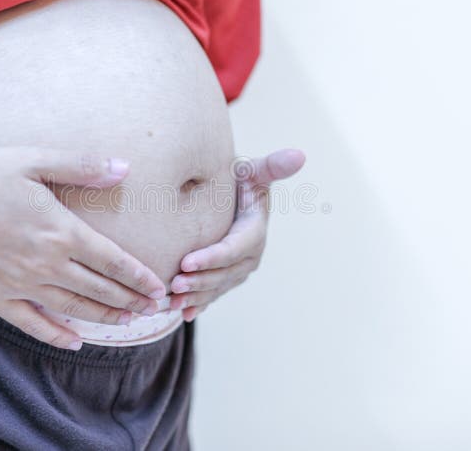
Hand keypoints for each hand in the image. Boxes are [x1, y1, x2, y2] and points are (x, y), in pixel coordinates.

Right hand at [0, 146, 166, 350]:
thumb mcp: (32, 160)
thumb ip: (81, 167)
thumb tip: (123, 167)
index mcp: (60, 231)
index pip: (112, 261)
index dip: (139, 277)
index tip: (158, 287)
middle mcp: (45, 264)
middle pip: (99, 289)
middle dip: (130, 300)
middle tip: (153, 309)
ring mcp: (20, 284)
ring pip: (74, 308)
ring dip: (104, 317)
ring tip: (127, 322)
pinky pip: (32, 323)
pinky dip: (56, 334)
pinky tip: (74, 342)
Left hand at [168, 149, 305, 320]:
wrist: (233, 195)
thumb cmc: (239, 178)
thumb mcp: (253, 170)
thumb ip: (272, 166)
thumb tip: (299, 155)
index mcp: (255, 231)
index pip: (233, 249)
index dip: (211, 258)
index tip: (186, 261)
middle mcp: (250, 255)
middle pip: (223, 274)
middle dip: (199, 281)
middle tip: (173, 284)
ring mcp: (238, 270)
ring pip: (216, 288)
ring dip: (195, 297)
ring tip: (171, 301)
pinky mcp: (226, 278)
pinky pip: (212, 295)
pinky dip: (197, 305)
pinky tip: (180, 315)